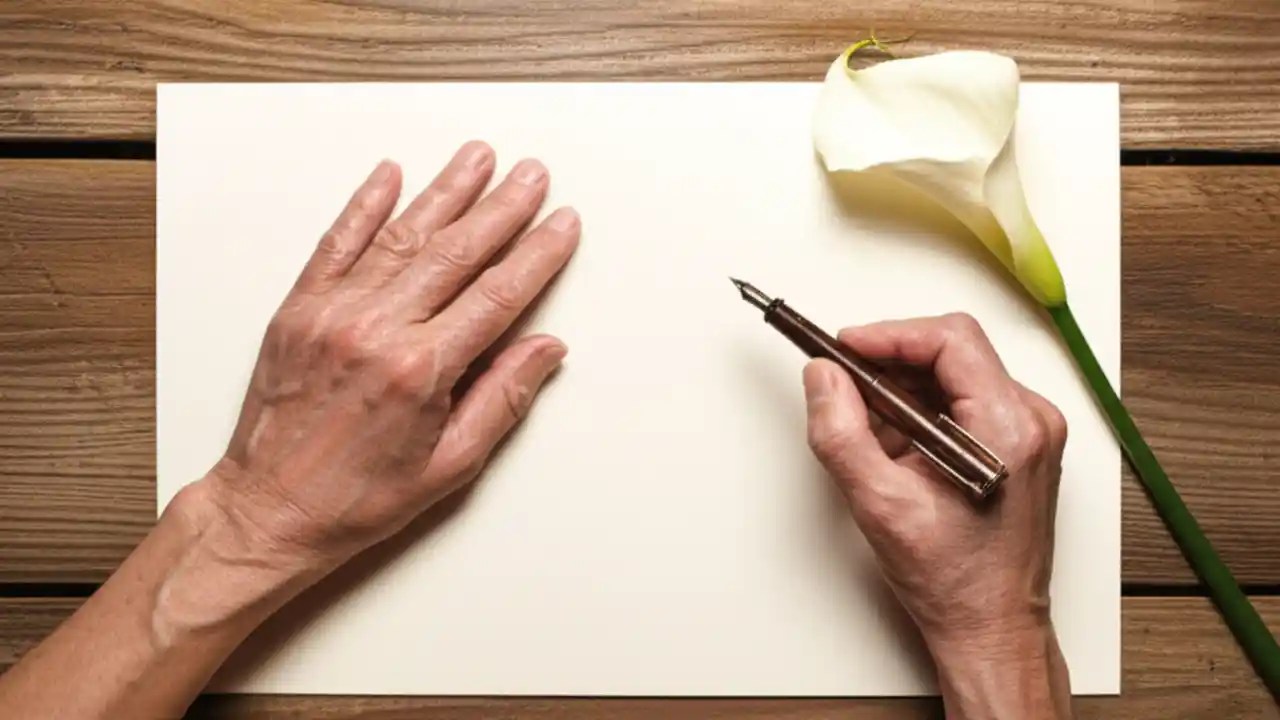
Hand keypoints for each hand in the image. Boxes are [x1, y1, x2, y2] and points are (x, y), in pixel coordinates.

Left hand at [195, 141, 579, 576]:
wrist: (268, 511)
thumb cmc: (357, 499)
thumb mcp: (449, 465)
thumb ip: (501, 399)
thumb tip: (545, 348)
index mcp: (419, 371)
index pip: (497, 296)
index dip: (537, 255)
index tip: (561, 227)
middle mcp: (375, 330)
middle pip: (456, 253)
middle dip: (501, 209)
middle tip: (532, 176)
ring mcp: (332, 313)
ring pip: (402, 236)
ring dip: (445, 192)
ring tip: (478, 158)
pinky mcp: (298, 309)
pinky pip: (337, 243)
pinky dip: (364, 205)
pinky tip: (389, 175)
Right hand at [802, 313, 1070, 717]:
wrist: (991, 628)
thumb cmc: (954, 581)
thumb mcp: (880, 505)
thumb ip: (842, 432)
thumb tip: (823, 377)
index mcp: (1008, 428)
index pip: (950, 340)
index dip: (890, 335)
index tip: (847, 347)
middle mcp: (1031, 423)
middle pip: (954, 352)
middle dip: (892, 362)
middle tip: (845, 381)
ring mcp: (1030, 435)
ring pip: (957, 376)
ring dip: (904, 390)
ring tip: (867, 426)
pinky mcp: (1020, 447)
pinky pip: (965, 403)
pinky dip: (923, 412)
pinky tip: (895, 445)